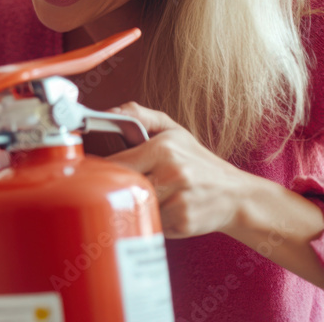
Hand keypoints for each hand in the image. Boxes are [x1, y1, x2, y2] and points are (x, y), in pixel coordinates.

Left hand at [104, 102, 256, 238]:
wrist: (236, 196)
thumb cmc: (199, 162)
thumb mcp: (173, 132)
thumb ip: (140, 116)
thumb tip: (112, 111)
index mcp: (164, 149)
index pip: (116, 162)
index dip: (103, 169)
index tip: (98, 172)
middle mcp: (172, 173)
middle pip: (123, 186)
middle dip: (120, 187)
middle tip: (122, 187)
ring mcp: (178, 200)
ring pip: (135, 206)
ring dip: (136, 205)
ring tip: (148, 197)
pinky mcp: (182, 223)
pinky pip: (150, 223)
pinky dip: (151, 220)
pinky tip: (163, 211)